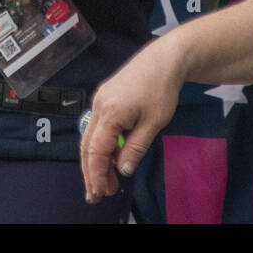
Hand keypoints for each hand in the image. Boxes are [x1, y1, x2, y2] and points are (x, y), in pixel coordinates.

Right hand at [80, 36, 185, 203]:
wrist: (164, 58)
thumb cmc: (161, 88)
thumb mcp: (154, 122)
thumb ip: (136, 147)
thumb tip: (123, 170)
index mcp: (110, 111)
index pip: (95, 150)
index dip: (95, 174)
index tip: (100, 192)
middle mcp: (99, 105)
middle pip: (87, 146)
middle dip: (91, 172)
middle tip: (99, 194)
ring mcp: (99, 100)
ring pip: (90, 137)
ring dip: (96, 160)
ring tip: (107, 181)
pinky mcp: (105, 98)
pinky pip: (97, 127)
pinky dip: (101, 145)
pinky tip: (111, 157)